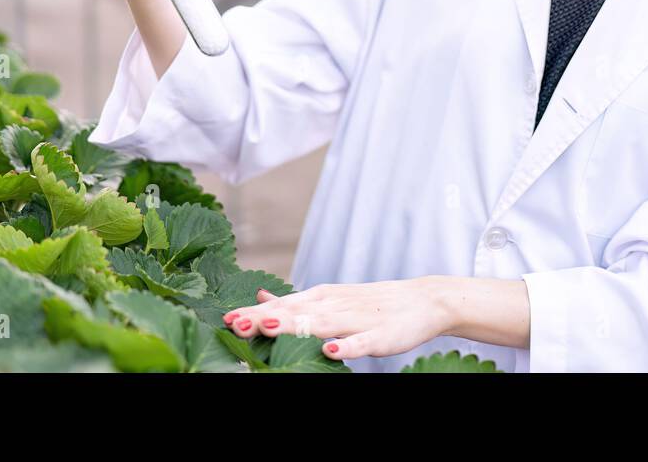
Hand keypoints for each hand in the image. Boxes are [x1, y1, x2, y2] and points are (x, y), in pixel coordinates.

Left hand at [222, 279, 450, 361]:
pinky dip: (346, 347)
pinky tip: (329, 351)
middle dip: (263, 318)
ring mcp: (357, 320)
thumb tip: (260, 297)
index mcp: (321, 298)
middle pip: (295, 312)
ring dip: (295, 326)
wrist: (422, 300)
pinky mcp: (380, 335)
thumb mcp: (330, 298)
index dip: (254, 314)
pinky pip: (361, 342)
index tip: (225, 319)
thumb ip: (295, 302)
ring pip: (322, 324)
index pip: (282, 305)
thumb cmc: (371, 304)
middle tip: (234, 323)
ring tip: (268, 328)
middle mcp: (335, 305)